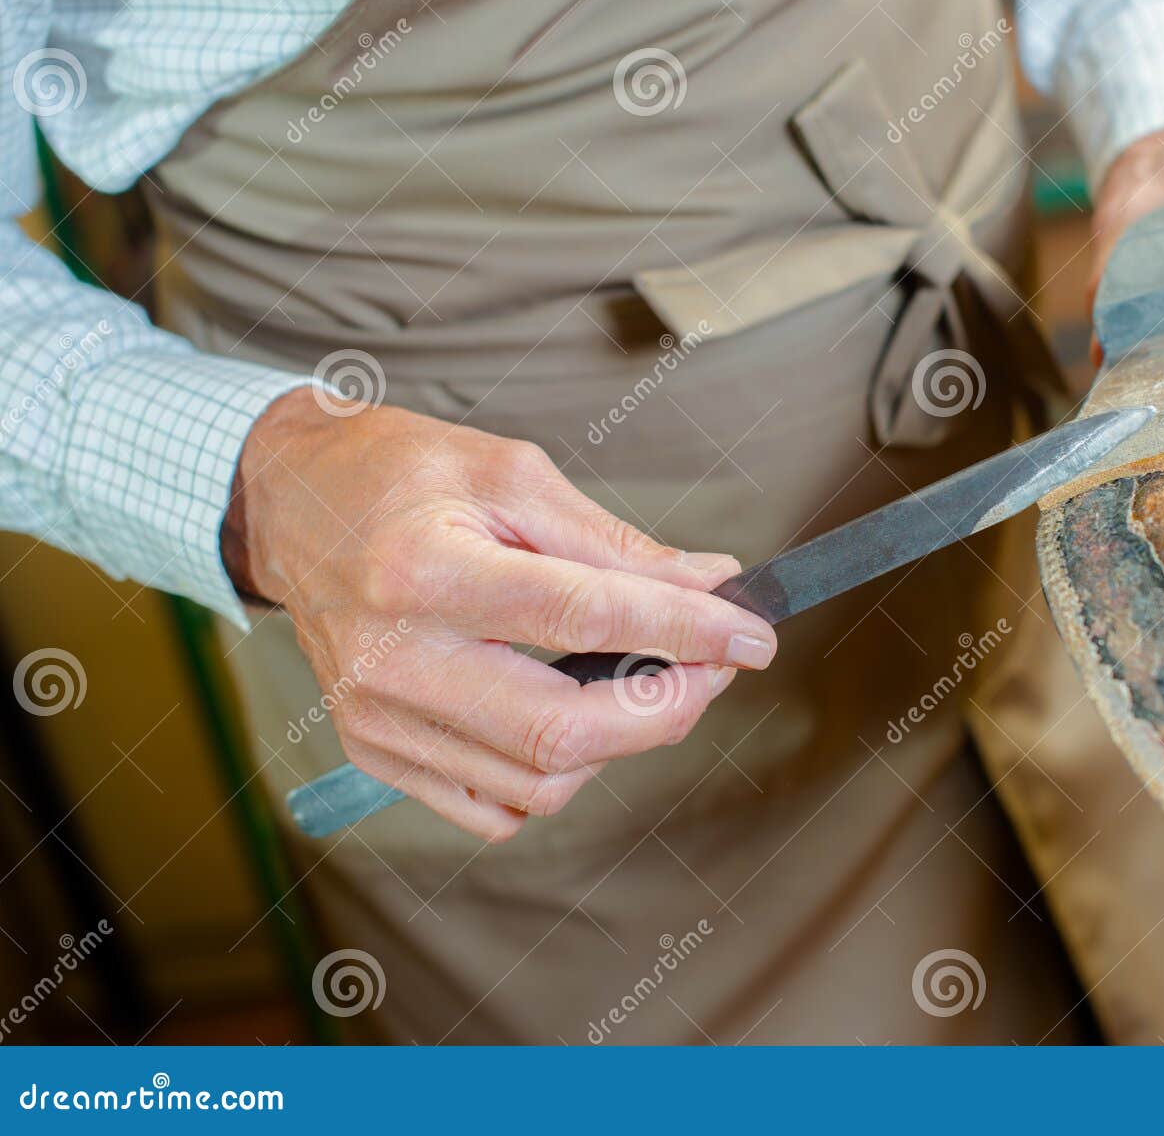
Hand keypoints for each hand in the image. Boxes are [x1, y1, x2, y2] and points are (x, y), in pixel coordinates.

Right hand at [224, 387, 777, 840]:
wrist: (291, 507)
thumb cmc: (400, 475)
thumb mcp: (512, 476)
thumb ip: (613, 543)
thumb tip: (709, 586)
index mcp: (424, 574)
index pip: (584, 617)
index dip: (685, 630)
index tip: (752, 635)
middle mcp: (394, 662)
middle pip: (563, 732)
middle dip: (668, 706)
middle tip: (712, 663)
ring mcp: (378, 721)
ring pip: (540, 782)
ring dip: (618, 740)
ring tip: (636, 674)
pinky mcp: (375, 754)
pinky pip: (495, 807)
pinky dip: (556, 773)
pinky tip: (566, 711)